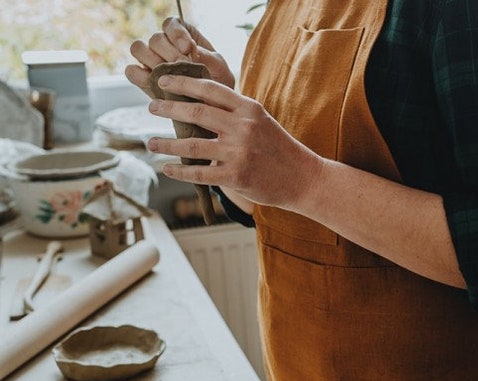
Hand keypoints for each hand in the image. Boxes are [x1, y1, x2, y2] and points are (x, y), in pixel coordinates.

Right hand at [126, 16, 234, 95]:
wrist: (212, 107)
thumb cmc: (217, 83)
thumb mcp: (220, 69)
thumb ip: (208, 57)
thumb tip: (190, 49)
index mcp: (181, 34)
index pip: (171, 24)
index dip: (177, 34)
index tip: (187, 48)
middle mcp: (163, 44)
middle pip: (155, 39)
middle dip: (169, 54)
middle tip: (182, 68)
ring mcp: (151, 60)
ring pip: (139, 49)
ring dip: (154, 62)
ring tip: (171, 78)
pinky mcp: (144, 78)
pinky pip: (132, 71)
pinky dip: (142, 77)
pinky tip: (159, 86)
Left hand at [141, 73, 322, 211]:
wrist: (304, 179)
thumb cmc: (280, 150)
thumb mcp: (262, 121)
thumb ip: (235, 113)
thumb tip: (202, 105)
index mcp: (248, 109)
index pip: (209, 89)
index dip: (183, 83)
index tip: (164, 82)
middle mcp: (242, 128)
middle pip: (196, 112)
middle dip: (169, 108)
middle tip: (151, 107)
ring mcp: (239, 153)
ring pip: (193, 145)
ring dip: (167, 144)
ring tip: (151, 142)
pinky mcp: (236, 177)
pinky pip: (200, 174)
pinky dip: (180, 171)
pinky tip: (167, 169)